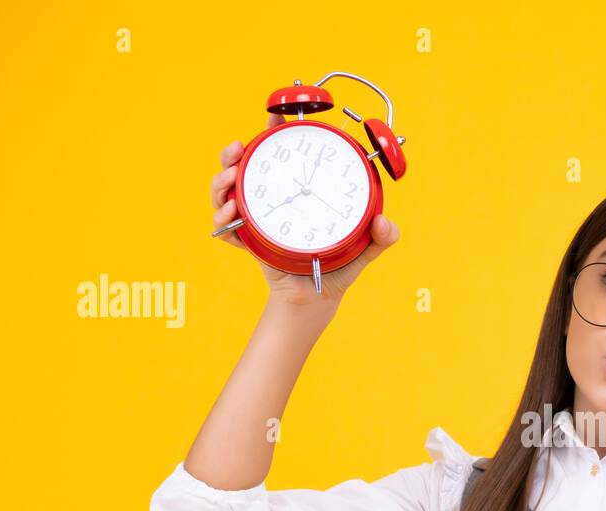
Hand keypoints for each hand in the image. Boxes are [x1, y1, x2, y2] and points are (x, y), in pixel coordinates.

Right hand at [210, 115, 400, 305]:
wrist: (316, 300)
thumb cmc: (337, 269)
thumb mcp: (364, 248)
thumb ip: (381, 236)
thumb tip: (384, 223)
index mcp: (299, 193)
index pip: (282, 155)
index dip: (275, 133)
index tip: (274, 116)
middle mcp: (273, 201)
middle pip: (244, 167)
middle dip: (232, 155)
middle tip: (238, 149)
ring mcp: (256, 220)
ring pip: (227, 191)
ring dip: (221, 182)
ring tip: (230, 183)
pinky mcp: (247, 241)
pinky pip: (225, 228)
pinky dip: (222, 219)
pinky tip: (231, 213)